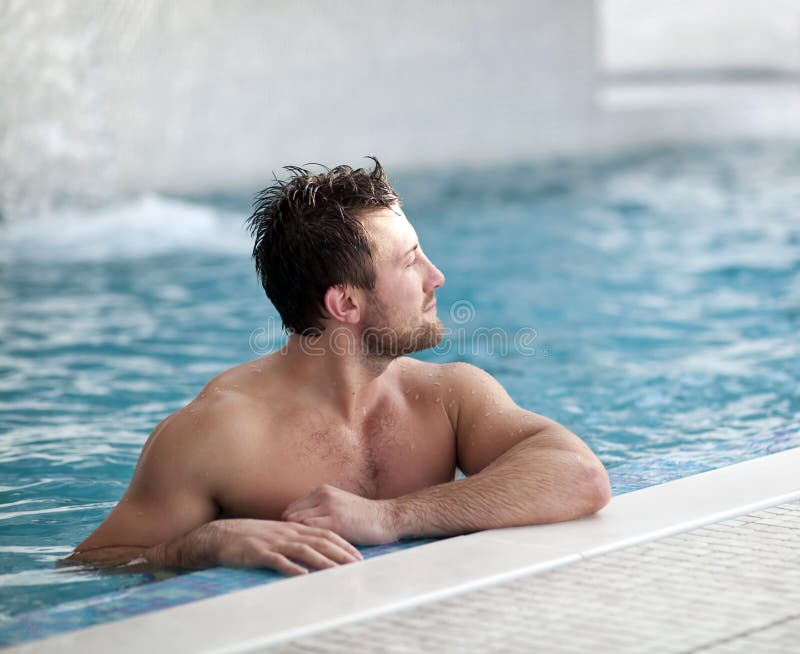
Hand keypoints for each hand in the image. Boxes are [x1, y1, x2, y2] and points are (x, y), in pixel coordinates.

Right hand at [203, 518, 362, 575]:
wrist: (221, 535)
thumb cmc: (250, 536)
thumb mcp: (277, 533)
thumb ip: (295, 538)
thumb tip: (315, 547)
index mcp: (293, 528)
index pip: (324, 533)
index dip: (342, 544)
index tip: (357, 555)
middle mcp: (287, 533)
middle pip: (319, 541)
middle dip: (340, 553)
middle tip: (357, 565)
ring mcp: (274, 542)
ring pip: (303, 550)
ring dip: (322, 560)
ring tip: (338, 571)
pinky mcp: (259, 553)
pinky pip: (277, 560)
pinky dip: (290, 567)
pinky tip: (302, 575)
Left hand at [282, 485, 397, 545]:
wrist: (387, 517)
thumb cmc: (363, 517)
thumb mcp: (338, 506)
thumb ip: (320, 511)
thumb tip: (300, 527)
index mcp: (322, 491)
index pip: (292, 508)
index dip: (287, 526)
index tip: (288, 540)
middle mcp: (323, 496)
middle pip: (289, 515)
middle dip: (286, 532)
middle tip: (286, 549)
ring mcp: (328, 507)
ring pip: (296, 522)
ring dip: (293, 538)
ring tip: (290, 554)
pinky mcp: (335, 521)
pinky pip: (309, 531)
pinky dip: (303, 543)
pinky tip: (302, 555)